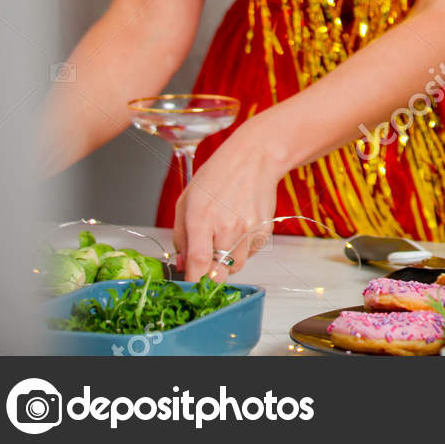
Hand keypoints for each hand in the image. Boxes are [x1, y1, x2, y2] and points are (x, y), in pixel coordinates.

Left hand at [171, 122, 285, 280]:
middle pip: (218, 272)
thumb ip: (180, 236)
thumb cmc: (218, 175)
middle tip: (204, 266)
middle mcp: (226, 226)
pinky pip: (250, 254)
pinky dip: (242, 250)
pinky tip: (238, 230)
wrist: (254, 159)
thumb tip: (183, 263)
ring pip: (235, 266)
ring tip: (223, 240)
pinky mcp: (264, 230)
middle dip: (209, 276)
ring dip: (226, 262)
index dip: (192, 280)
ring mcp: (248, 229)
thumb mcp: (186, 201)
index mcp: (201, 218)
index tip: (188, 284)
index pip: (198, 263)